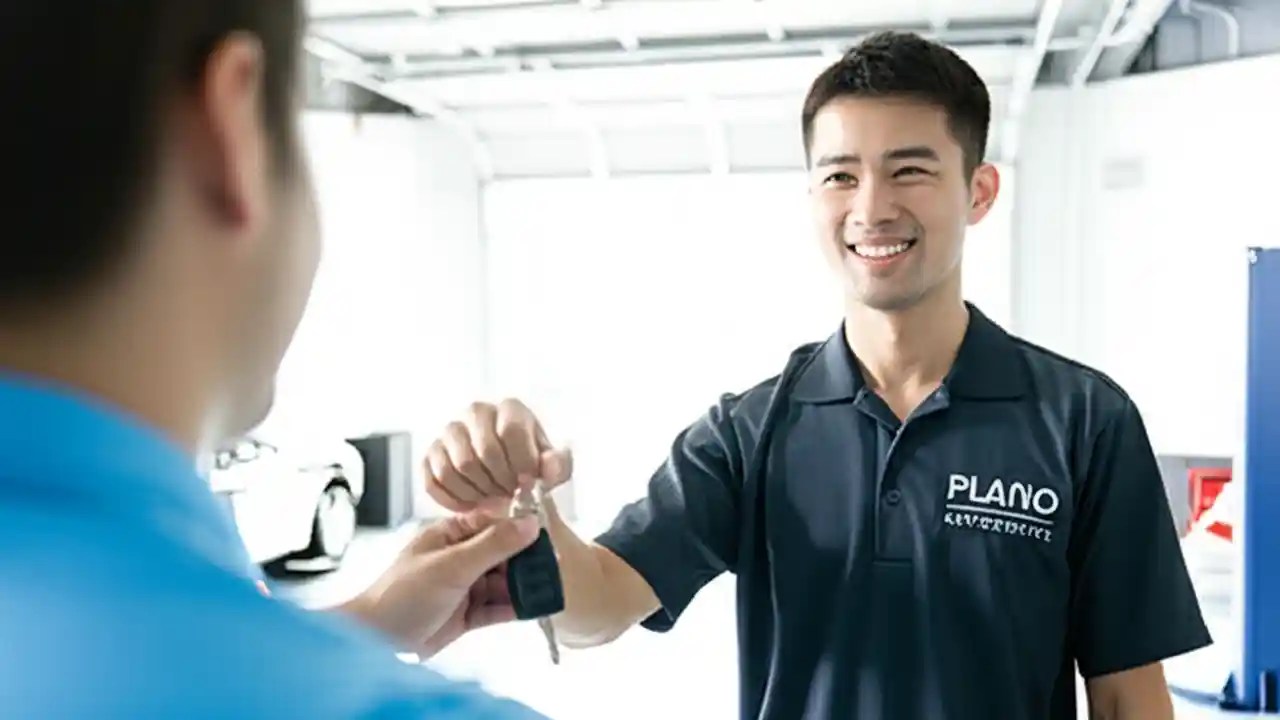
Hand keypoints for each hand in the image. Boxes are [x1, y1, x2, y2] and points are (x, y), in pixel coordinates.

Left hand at [342, 511, 539, 657]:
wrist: (375, 642)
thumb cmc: (402, 595)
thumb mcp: (452, 565)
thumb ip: (493, 545)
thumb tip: (530, 524)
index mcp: (449, 535)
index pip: (493, 524)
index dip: (520, 529)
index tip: (546, 537)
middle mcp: (457, 558)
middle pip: (502, 554)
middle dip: (526, 562)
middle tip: (552, 568)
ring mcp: (462, 587)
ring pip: (502, 582)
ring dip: (522, 586)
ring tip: (548, 589)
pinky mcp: (464, 615)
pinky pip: (496, 608)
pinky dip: (513, 608)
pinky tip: (532, 608)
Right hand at [424, 399, 572, 511]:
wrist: (508, 473)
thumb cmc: (531, 466)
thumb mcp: (553, 467)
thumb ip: (557, 466)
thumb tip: (547, 467)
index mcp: (510, 409)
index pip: (511, 431)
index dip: (520, 462)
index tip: (526, 482)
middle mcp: (476, 412)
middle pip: (483, 451)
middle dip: (500, 482)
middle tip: (509, 496)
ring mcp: (450, 432)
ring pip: (455, 467)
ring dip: (476, 494)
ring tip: (492, 501)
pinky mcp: (431, 454)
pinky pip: (433, 481)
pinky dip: (452, 500)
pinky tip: (470, 507)